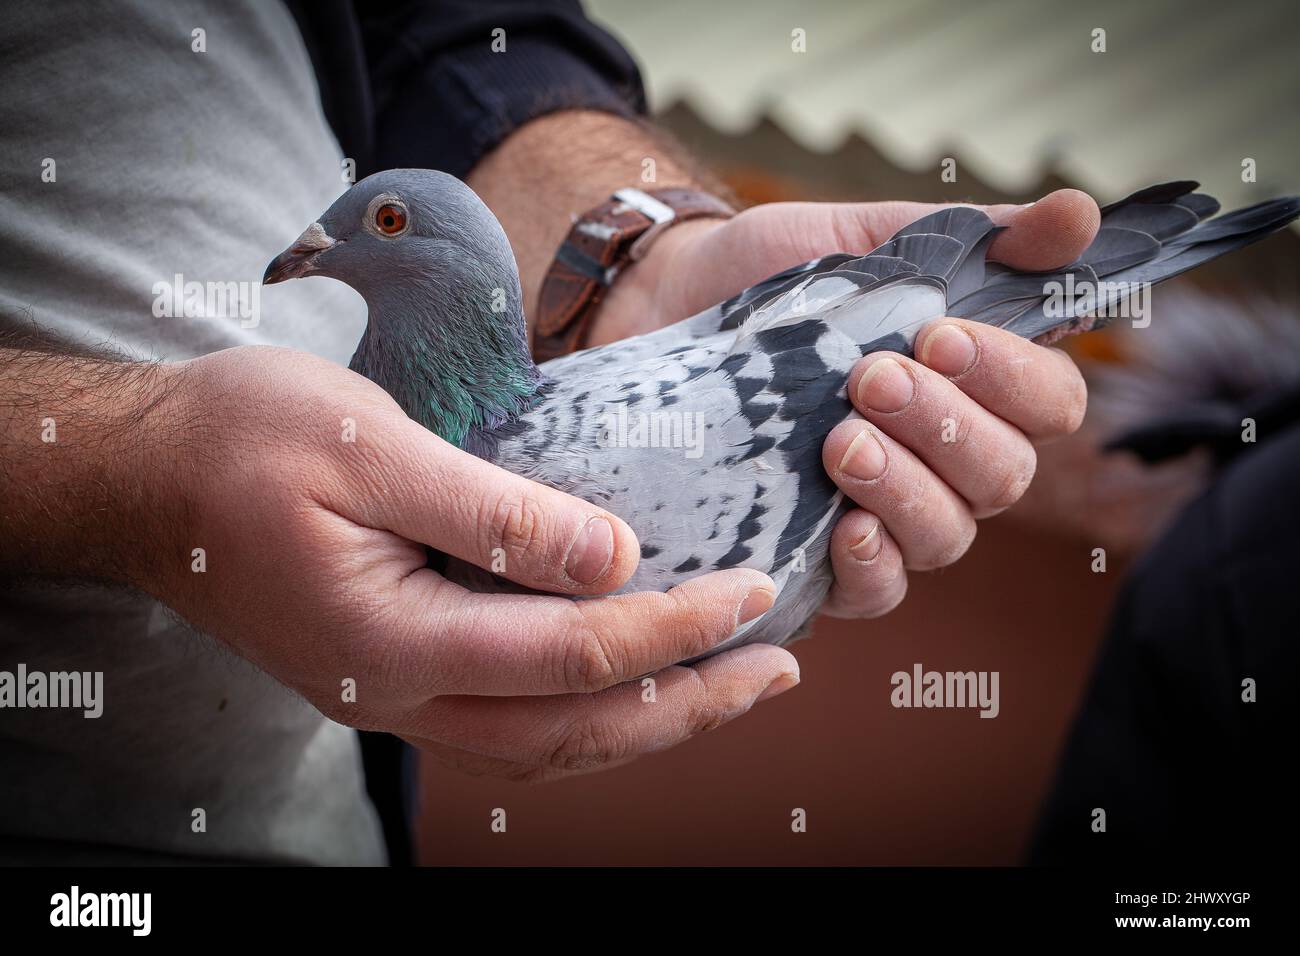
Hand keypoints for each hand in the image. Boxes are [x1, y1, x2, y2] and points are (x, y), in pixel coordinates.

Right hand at [139, 346, 797, 780]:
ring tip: (730, 684)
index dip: (674, 627)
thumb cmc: (243, 441)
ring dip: (647, 720)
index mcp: (394, 640)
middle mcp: (397, 694)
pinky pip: (510, 722)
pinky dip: (588, 710)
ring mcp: (391, 697)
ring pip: (546, 745)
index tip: (753, 591)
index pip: (573, 656)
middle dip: (688, 703)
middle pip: (575, 731)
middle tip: (777, 668)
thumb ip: (493, 512)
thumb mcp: (369, 447)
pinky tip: (632, 681)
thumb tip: (614, 558)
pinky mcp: (391, 675)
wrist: (146, 478)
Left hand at [592, 190, 1097, 617]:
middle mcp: (943, 460)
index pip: (1048, 405)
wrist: (661, 306)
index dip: (1014, 379)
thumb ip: (976, 237)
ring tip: (841, 442)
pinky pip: (875, 591)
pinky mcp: (818, 559)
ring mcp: (884, 514)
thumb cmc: (771, 277)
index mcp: (971, 385)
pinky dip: (871, 564)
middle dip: (947, 427)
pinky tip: (842, 525)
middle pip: (1003, 476)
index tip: (941, 335)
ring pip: (946, 537)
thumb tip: (1083, 213)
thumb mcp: (869, 241)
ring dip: (906, 489)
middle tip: (871, 379)